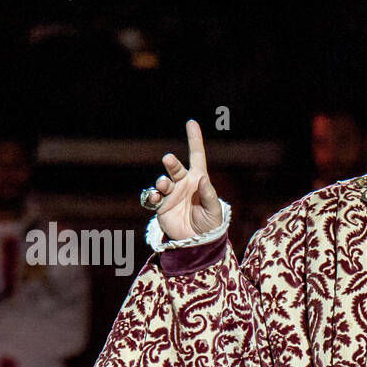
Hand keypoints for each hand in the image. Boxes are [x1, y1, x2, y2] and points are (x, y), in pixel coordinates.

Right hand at [144, 120, 223, 241]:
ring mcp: (170, 194)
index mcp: (198, 181)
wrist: (197, 243)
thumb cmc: (210, 225)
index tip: (191, 123)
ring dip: (162, 182)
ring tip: (163, 186)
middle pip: (175, 168)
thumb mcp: (214, 211)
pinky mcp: (161, 206)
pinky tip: (156, 198)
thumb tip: (202, 181)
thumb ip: (209, 196)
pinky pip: (152, 198)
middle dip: (171, 163)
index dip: (194, 140)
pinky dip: (152, 196)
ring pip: (162, 181)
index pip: (196, 156)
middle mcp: (183, 184)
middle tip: (169, 160)